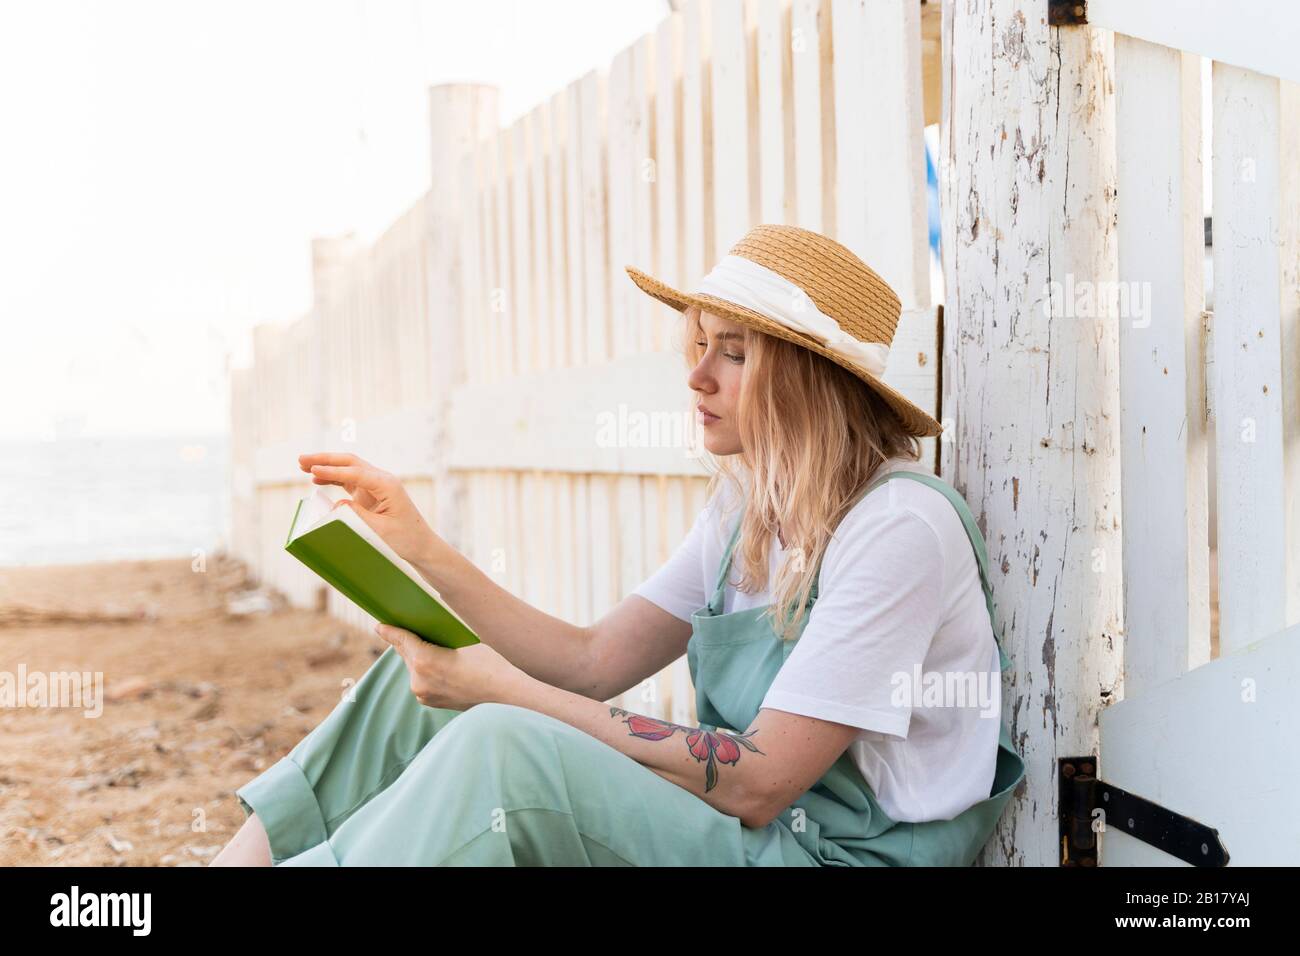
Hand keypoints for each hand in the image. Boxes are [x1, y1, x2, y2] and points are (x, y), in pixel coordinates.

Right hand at [298, 452, 444, 567]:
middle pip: (350, 462)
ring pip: (348, 469)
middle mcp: (382, 480)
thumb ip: (357, 516)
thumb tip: (336, 505)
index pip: (356, 473)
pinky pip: (349, 480)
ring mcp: (376, 485)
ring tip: (303, 465)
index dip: (333, 471)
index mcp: (387, 485)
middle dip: (326, 459)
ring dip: (327, 466)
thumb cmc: (405, 538)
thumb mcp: (379, 531)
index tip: (313, 471)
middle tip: (301, 459)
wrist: (420, 544)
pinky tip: (317, 479)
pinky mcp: (371, 493)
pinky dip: (333, 478)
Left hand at [374, 623, 531, 710]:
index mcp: (424, 660)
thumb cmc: (489, 664)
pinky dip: (425, 670)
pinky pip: (422, 680)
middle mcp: (418, 680)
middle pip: (406, 654)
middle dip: (405, 642)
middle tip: (400, 629)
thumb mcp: (463, 643)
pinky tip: (436, 663)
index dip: (391, 630)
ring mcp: (423, 694)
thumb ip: (437, 640)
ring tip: (426, 645)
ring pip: (414, 668)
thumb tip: (423, 638)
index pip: (403, 640)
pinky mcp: (431, 702)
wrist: (505, 695)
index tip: (379, 625)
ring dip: (417, 657)